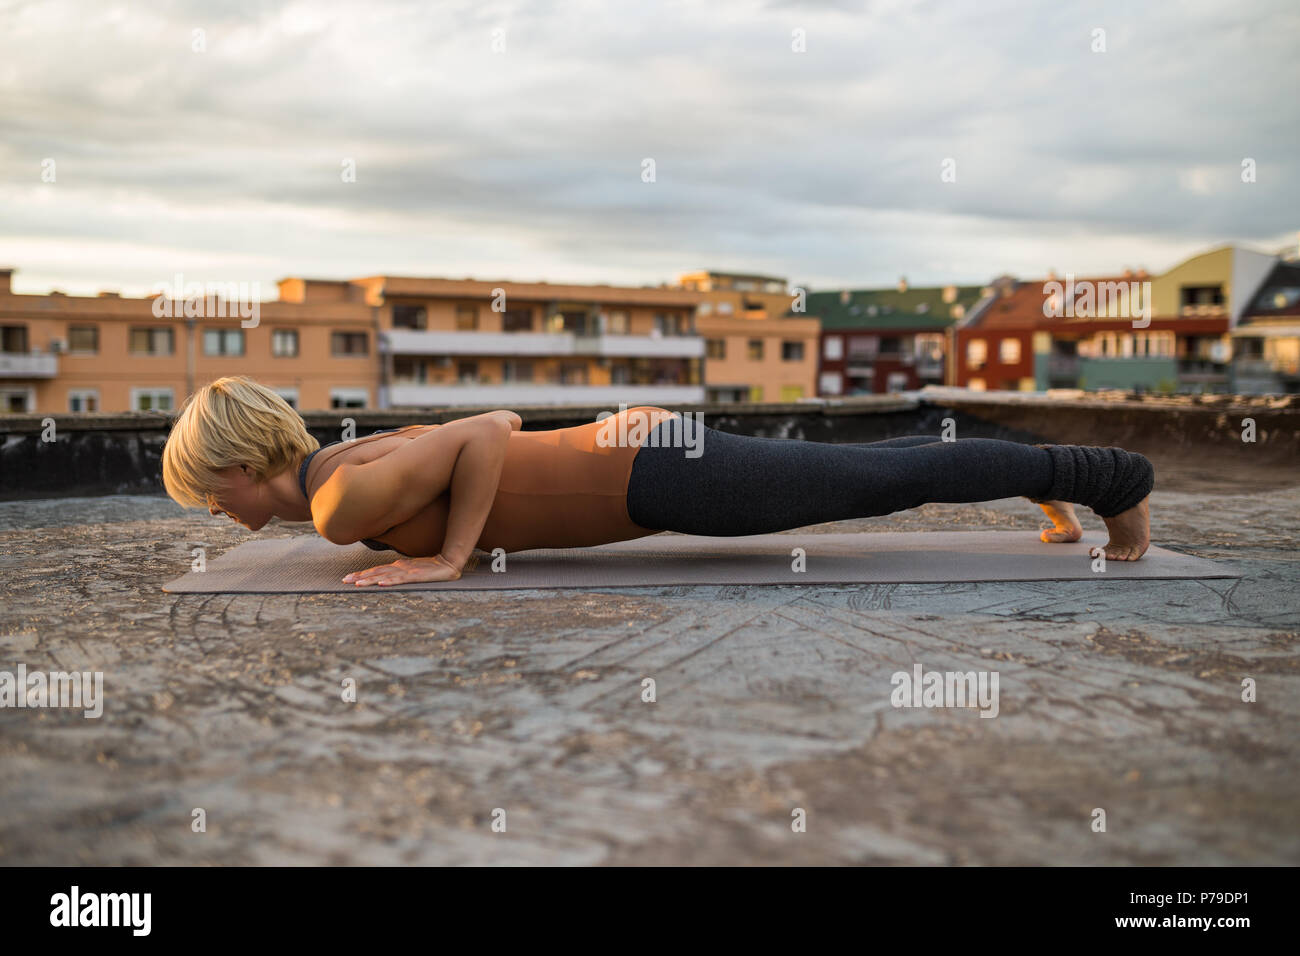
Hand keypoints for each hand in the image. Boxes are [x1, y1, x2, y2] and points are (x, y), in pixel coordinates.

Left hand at [343, 554, 461, 586]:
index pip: (377, 570)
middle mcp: (400, 567)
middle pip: (377, 572)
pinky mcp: (417, 576)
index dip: (362, 574)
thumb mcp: (412, 571)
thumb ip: (400, 573)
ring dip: (371, 579)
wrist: (449, 563)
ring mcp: (408, 571)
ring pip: (386, 575)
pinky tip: (382, 584)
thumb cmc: (431, 568)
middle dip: (361, 576)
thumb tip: (385, 578)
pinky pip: (401, 579)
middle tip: (345, 580)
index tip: (348, 578)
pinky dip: (391, 581)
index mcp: (398, 566)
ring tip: (358, 584)